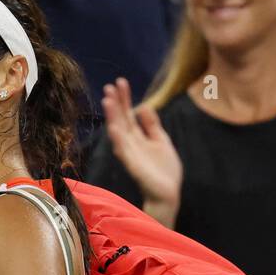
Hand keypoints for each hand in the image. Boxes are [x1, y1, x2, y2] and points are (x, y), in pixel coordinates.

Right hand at [101, 77, 182, 209]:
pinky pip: (123, 150)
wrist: (168, 193)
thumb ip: (151, 125)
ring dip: (112, 116)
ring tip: (107, 100)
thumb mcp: (160, 141)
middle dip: (115, 103)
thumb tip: (142, 106)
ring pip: (118, 131)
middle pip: (120, 119)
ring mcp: (130, 153)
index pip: (128, 113)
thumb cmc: (164, 169)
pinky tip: (114, 127)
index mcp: (137, 136)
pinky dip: (117, 138)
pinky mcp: (132, 165)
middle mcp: (130, 143)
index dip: (124, 98)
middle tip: (109, 86)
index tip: (121, 82)